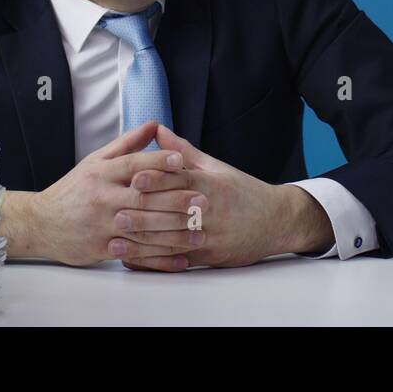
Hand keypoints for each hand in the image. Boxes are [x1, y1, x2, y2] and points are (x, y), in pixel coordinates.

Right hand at [30, 121, 203, 266]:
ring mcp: (101, 225)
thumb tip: (154, 125)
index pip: (133, 164)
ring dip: (174, 233)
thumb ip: (126, 145)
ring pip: (143, 229)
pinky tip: (180, 259)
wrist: (39, 223)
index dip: (158, 161)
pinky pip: (136, 254)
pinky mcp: (101, 249)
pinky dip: (159, 259)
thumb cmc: (73, 190)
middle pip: (143, 198)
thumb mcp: (94, 162)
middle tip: (203, 201)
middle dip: (175, 200)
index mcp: (101, 174)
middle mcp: (101, 198)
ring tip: (199, 233)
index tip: (182, 161)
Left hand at [120, 125, 332, 270]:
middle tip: (116, 213)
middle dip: (144, 214)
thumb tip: (157, 130)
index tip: (134, 178)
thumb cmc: (243, 191)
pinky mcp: (210, 256)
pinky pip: (177, 259)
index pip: (183, 181)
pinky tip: (133, 259)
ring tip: (117, 239)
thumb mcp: (217, 168)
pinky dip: (153, 260)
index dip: (158, 180)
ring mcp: (211, 236)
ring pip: (173, 240)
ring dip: (143, 242)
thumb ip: (183, 152)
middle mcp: (212, 211)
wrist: (276, 222)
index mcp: (214, 186)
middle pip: (174, 213)